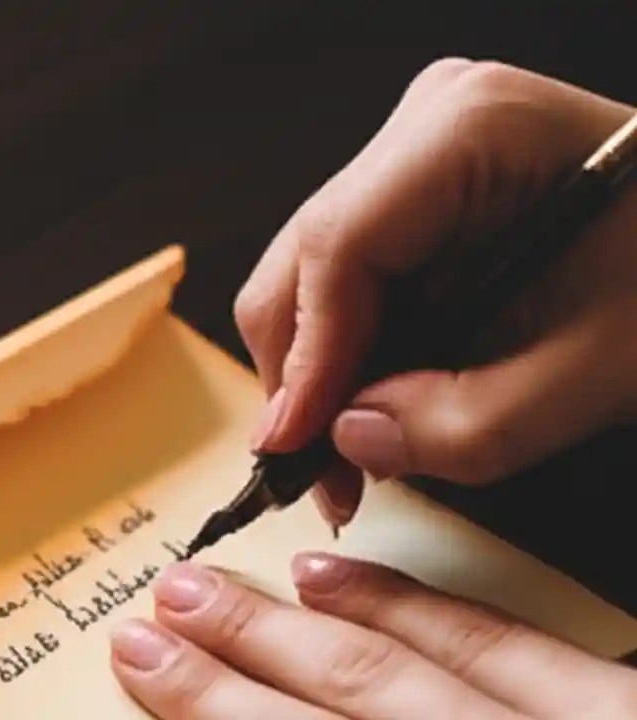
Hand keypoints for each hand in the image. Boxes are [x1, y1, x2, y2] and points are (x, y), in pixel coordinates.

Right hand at [110, 557, 636, 718]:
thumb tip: (307, 717)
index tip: (140, 676)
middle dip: (232, 675)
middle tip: (154, 621)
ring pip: (409, 682)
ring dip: (298, 634)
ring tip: (215, 593)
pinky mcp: (627, 718)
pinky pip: (512, 651)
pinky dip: (416, 614)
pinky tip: (346, 584)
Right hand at [233, 58, 636, 528]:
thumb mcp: (602, 370)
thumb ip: (471, 423)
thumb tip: (349, 440)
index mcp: (473, 130)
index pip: (339, 245)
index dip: (305, 356)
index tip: (293, 445)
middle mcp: (425, 125)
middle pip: (303, 260)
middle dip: (303, 375)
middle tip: (321, 473)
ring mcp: (413, 154)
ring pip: (308, 275)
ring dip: (321, 371)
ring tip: (352, 448)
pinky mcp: (412, 192)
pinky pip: (345, 278)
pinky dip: (351, 349)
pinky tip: (379, 400)